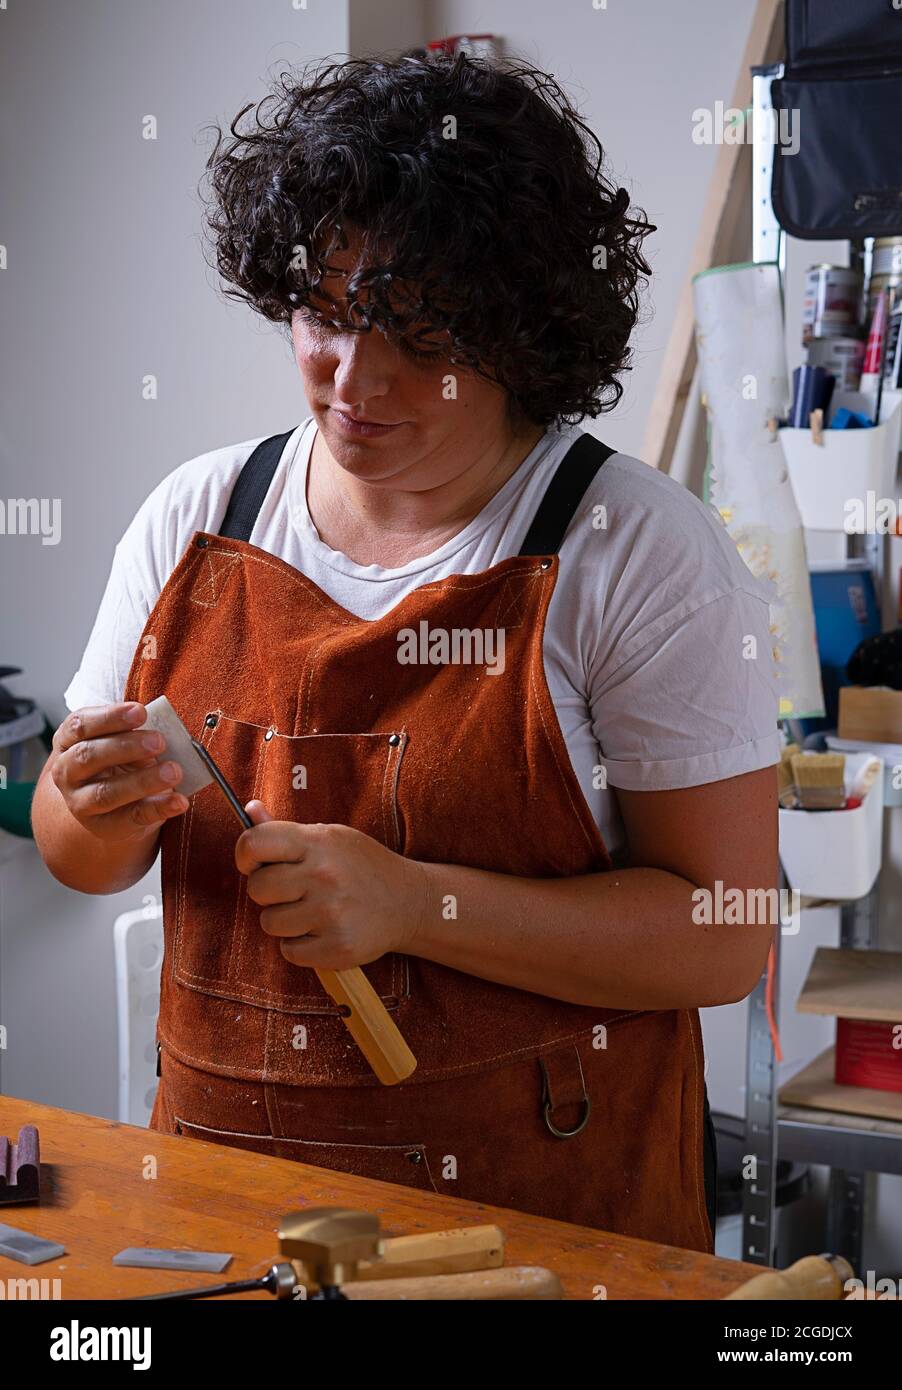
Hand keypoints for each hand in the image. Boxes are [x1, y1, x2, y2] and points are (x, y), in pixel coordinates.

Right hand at [50, 702, 187, 841]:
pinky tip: (179, 801)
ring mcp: (81, 803)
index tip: (140, 711)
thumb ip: (137, 733)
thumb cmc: (118, 761)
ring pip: (106, 792)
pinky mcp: (105, 826)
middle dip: (125, 746)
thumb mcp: (122, 742)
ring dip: (143, 781)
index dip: (110, 717)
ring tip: (174, 771)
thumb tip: (165, 728)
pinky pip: (133, 817)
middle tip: (159, 741)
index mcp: (68, 741)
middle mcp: (66, 772)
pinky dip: (159, 808)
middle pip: (88, 756)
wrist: (108, 805)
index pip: (80, 725)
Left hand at [235, 801, 426, 969]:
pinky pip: (289, 951)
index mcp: (318, 843)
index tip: (254, 864)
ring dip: (285, 921)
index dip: (245, 855)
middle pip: (257, 888)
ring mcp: (330, 914)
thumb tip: (250, 810)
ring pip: (270, 922)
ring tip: (312, 911)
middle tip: (294, 890)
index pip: (255, 843)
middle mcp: (323, 876)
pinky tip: (322, 931)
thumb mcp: (331, 838)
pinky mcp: (336, 947)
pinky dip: (300, 945)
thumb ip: (287, 831)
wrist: (409, 902)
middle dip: (268, 892)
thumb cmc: (362, 866)